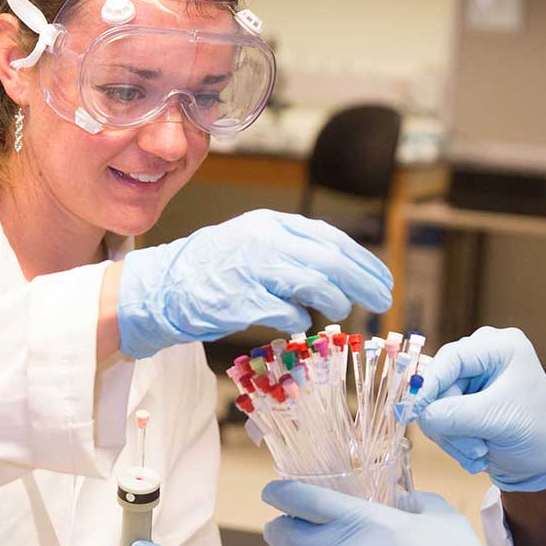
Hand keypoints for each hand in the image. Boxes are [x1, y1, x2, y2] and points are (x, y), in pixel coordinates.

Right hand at [116, 210, 392, 358]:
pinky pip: (287, 311)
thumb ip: (293, 253)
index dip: (363, 261)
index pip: (330, 238)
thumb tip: (341, 273)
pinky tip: (300, 321)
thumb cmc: (214, 271)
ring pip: (314, 282)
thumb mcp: (255, 245)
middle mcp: (264, 240)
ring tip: (341, 311)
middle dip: (363, 282)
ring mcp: (251, 268)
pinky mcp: (241, 300)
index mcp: (271, 224)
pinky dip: (300, 317)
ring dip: (335, 300)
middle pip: (330, 260)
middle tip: (383, 300)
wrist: (162, 288)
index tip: (383, 279)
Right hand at [406, 327, 545, 491]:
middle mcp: (484, 356)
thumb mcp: (497, 420)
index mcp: (500, 347)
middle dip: (452, 422)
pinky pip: (441, 417)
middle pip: (441, 382)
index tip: (416, 412)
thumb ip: (454, 414)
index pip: (452, 357)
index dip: (430, 384)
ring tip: (481, 453)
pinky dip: (454, 440)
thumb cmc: (536, 433)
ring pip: (437, 404)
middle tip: (475, 449)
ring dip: (454, 437)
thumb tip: (419, 414)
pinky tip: (477, 453)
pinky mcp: (465, 400)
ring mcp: (474, 378)